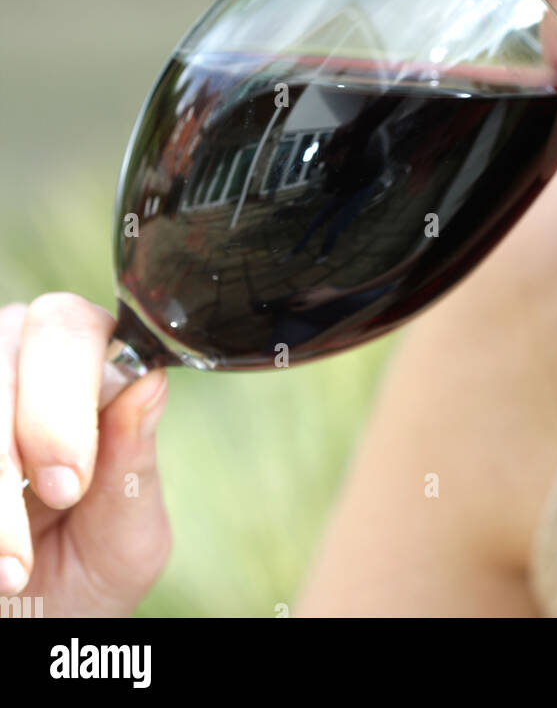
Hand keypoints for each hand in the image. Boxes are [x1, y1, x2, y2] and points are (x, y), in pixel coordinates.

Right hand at [0, 293, 171, 616]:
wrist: (30, 622)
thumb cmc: (86, 572)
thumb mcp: (125, 537)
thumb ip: (133, 465)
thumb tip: (148, 383)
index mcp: (94, 367)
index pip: (80, 329)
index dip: (70, 398)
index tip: (70, 484)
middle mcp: (28, 354)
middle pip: (24, 333)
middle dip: (34, 426)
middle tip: (50, 502)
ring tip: (11, 568)